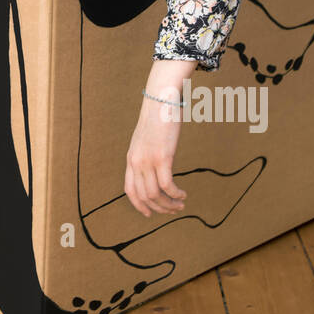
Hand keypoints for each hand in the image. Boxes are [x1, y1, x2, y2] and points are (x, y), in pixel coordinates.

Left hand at [125, 60, 193, 216]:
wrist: (161, 99)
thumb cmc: (157, 117)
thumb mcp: (145, 138)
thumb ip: (146, 153)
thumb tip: (155, 165)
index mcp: (131, 158)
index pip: (129, 190)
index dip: (139, 205)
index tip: (150, 214)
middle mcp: (136, 162)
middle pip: (143, 196)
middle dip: (159, 208)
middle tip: (173, 211)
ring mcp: (148, 160)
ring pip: (155, 194)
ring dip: (169, 205)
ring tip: (181, 205)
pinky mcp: (162, 157)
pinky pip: (167, 185)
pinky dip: (176, 194)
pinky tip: (183, 194)